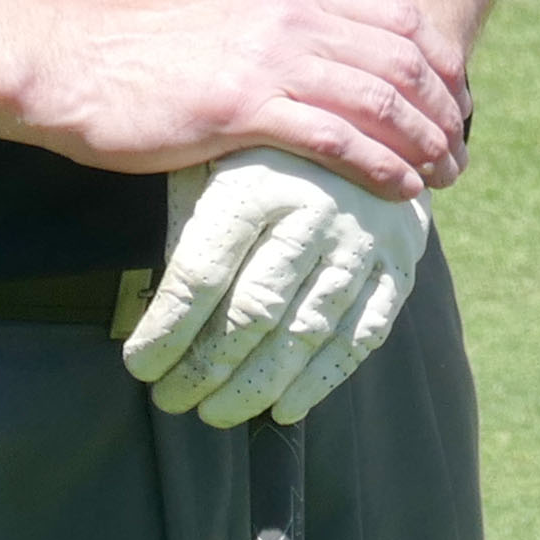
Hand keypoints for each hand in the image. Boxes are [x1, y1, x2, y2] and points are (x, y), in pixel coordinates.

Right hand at [14, 0, 469, 195]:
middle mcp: (291, 16)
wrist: (73, 66)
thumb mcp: (225, 12)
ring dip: (424, 141)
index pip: (397, 18)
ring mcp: (268, 60)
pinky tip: (402, 190)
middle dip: (444, 108)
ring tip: (444, 175)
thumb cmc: (142, 52)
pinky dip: (381, 166)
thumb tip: (321, 50)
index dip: (442, 61)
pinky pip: (336, 139)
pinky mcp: (243, 108)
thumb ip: (278, 24)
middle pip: (401, 59)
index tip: (458, 99)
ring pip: (378, 99)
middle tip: (460, 148)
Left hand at [124, 151, 425, 426]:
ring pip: (305, 332)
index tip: (140, 366)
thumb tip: (150, 309)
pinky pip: (361, 336)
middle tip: (172, 399)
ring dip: (256, 386)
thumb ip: (184, 225)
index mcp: (256, 182)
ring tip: (216, 412)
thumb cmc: (266, 156)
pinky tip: (283, 408)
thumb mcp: (212, 164)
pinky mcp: (399, 266)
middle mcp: (314, 210)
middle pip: (253, 311)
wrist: (370, 128)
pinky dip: (321, 381)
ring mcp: (363, 241)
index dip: (167, 331)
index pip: (201, 274)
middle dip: (205, 368)